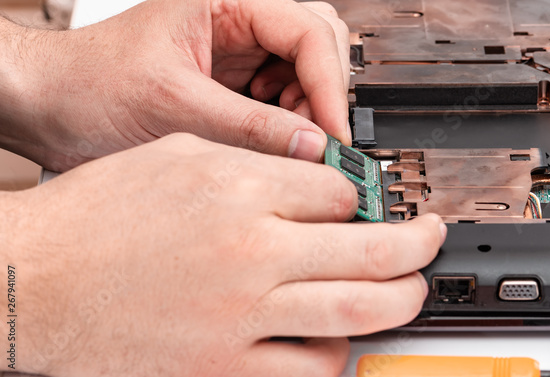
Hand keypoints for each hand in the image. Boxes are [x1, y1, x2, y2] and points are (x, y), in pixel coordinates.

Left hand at [0, 0, 351, 170]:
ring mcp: (240, 45)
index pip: (308, 32)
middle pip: (319, 44)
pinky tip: (268, 135)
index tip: (333, 134)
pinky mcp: (235, 76)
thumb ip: (251, 127)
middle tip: (318, 140)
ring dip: (307, 108)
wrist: (49, 104)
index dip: (327, 86)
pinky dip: (289, 119)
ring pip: (309, 69)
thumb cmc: (89, 84)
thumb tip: (313, 146)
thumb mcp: (176, 108)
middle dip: (322, 94)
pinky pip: (286, 93)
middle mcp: (239, 16)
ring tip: (286, 139)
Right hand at [2, 134, 445, 376]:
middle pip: (375, 251)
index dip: (364, 199)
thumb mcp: (176, 155)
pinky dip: (337, 356)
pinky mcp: (222, 369)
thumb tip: (320, 182)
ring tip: (405, 292)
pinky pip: (310, 370)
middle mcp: (249, 252)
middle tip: (429, 241)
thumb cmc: (92, 220)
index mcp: (237, 190)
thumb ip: (256, 165)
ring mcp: (240, 317)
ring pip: (360, 313)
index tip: (368, 206)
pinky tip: (337, 341)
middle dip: (419, 245)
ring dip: (398, 302)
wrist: (29, 282)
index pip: (342, 194)